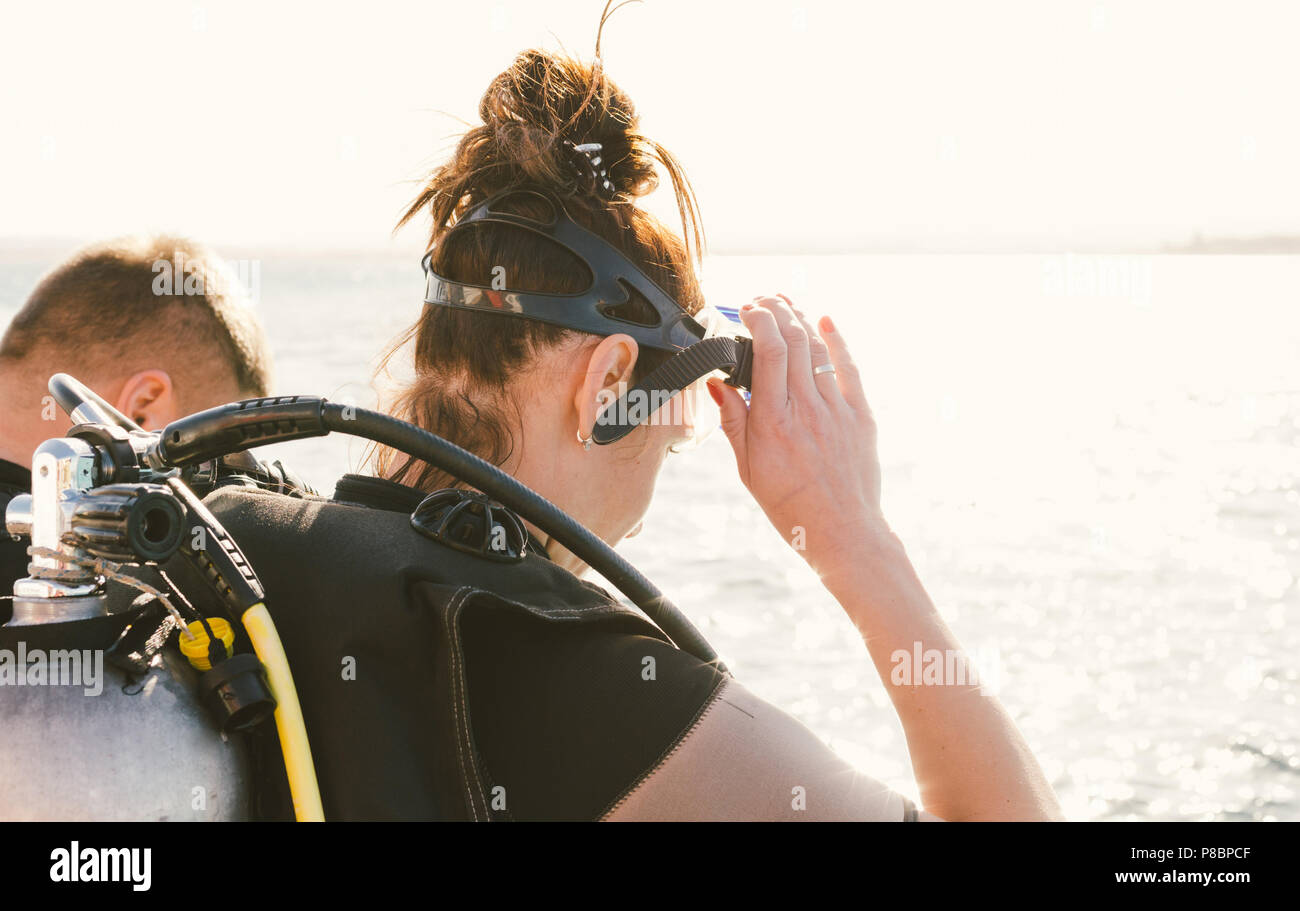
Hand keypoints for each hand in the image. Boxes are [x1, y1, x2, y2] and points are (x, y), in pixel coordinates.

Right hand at [708, 295, 889, 577]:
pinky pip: (849, 368)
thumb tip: (717, 384)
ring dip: (802, 319)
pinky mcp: (860, 416)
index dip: (759, 320)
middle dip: (778, 310)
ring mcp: (837, 411)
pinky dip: (837, 340)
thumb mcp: (749, 469)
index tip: (748, 307)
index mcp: (773, 424)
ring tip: (787, 303)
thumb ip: (734, 422)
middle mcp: (807, 411)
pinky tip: (826, 321)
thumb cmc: (791, 507)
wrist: (844, 533)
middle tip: (764, 299)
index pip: (768, 353)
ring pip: (819, 349)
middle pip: (794, 341)